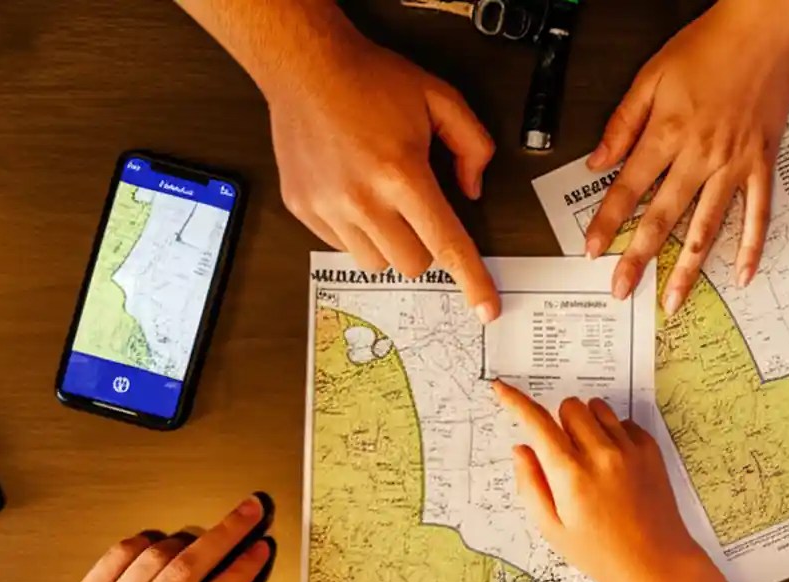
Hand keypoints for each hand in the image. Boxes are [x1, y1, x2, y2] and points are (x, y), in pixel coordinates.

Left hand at [0, 495, 273, 581]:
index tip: (260, 551)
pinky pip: (118, 554)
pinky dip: (145, 541)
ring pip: (156, 556)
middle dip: (227, 534)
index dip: (242, 571)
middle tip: (249, 512)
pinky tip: (162, 541)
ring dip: (191, 536)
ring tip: (215, 527)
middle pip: (190, 567)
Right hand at [267, 27, 499, 321]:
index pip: (446, 244)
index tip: (486, 309)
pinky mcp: (302, 209)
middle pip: (413, 264)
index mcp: (402, 174)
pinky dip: (355, 231)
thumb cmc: (371, 79)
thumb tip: (471, 191)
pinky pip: (340, 245)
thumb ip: (472, 146)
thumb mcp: (440, 99)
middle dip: (424, 245)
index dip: (472, 280)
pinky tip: (352, 192)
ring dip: (388, 242)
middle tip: (415, 207)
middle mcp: (362, 199)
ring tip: (380, 198)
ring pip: (375, 263)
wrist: (305, 66)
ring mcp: (327, 208)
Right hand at [492, 380, 702, 581]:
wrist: (658, 564)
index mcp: (570, 474)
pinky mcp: (650, 449)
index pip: (536, 423)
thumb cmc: (602, 554)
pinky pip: (623, 421)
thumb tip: (521, 449)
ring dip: (587, 424)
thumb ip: (531, 485)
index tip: (501, 388)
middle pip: (569, 406)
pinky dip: (613, 433)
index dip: (515, 401)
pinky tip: (613, 464)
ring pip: (597, 408)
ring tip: (590, 459)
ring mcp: (629, 449)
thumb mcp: (554, 530)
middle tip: (564, 456)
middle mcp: (600, 454)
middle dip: (559, 423)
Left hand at [584, 0, 788, 312]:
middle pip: (662, 218)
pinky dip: (751, 246)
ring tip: (673, 301)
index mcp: (667, 133)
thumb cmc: (708, 46)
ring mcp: (734, 164)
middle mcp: (700, 155)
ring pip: (707, 227)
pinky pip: (758, 213)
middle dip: (638, 259)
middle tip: (622, 291)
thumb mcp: (651, 76)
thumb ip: (622, 124)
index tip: (591, 250)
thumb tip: (597, 162)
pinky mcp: (762, 163)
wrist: (764, 28)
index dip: (606, 222)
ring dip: (688, 269)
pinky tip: (741, 275)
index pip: (627, 189)